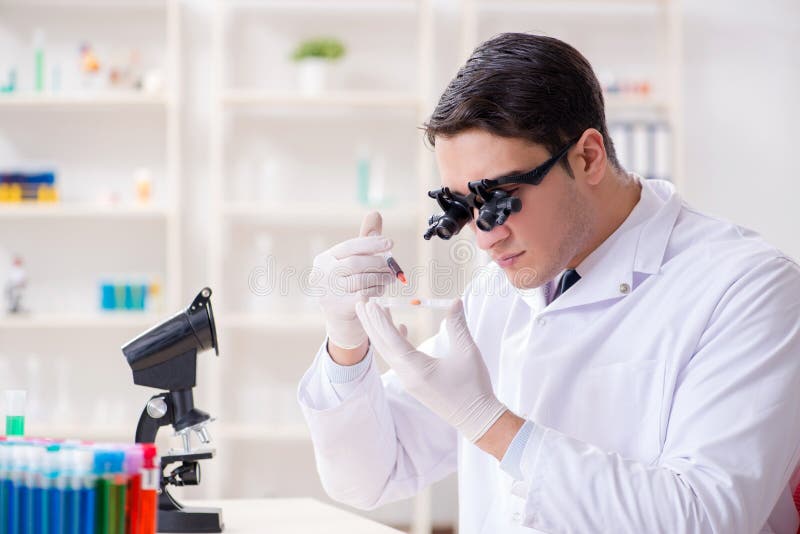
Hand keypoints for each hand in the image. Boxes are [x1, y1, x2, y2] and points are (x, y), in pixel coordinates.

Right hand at [310, 211, 394, 350]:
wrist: (342, 321)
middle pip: (355, 264)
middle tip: (392, 268)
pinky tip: (381, 291)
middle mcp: (321, 275)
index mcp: (324, 260)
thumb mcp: (354, 262)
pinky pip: (364, 295)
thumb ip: (365, 240)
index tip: (390, 243)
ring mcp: (327, 293)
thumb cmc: (349, 285)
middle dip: (378, 264)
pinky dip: (376, 291)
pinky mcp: (338, 308)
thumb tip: (375, 214)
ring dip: (380, 279)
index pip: (349, 246)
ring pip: (361, 280)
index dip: (371, 244)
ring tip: (390, 279)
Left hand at [355, 299, 506, 441]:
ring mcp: (409, 380)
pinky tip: (400, 327)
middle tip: (360, 302)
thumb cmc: (474, 387)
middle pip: (383, 345)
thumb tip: (455, 301)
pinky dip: (395, 341)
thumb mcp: (467, 352)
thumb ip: (457, 325)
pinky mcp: (414, 382)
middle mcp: (407, 375)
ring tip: (373, 310)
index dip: (380, 320)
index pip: (392, 340)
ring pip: (389, 351)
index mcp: (417, 369)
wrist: (478, 418)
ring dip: (380, 330)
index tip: (369, 304)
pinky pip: (398, 358)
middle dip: (371, 323)